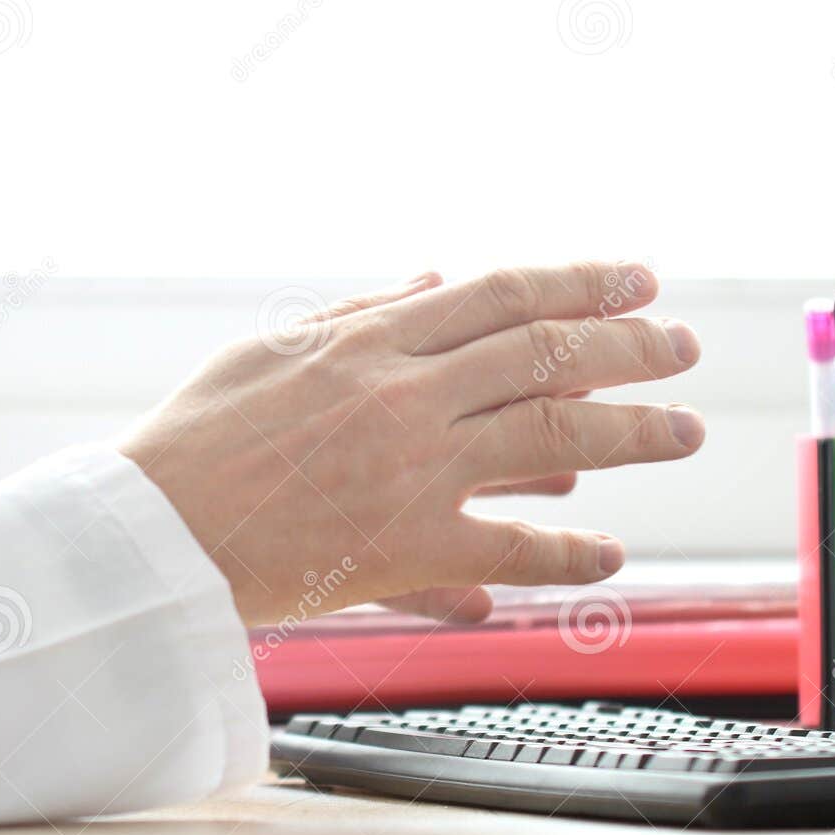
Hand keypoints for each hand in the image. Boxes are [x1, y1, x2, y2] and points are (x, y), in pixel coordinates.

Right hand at [119, 261, 702, 626]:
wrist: (153, 533)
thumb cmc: (197, 441)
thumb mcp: (271, 350)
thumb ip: (360, 311)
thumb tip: (434, 279)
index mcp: (369, 341)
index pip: (502, 293)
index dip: (581, 281)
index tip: (634, 280)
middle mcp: (403, 396)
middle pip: (548, 354)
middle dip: (631, 344)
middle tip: (679, 347)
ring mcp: (412, 472)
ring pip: (555, 438)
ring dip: (634, 429)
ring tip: (682, 428)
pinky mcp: (406, 549)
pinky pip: (513, 550)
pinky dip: (570, 554)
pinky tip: (609, 555)